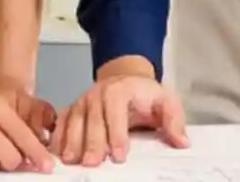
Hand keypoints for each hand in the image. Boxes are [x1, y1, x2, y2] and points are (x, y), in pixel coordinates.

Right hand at [51, 73, 188, 167]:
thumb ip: (174, 121)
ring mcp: (83, 100)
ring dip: (71, 141)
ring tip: (71, 160)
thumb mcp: (166, 102)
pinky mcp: (73, 108)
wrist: (127, 78)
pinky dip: (58, 136)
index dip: (116, 134)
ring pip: (74, 121)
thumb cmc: (145, 95)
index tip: (118, 155)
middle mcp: (98, 93)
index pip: (116, 112)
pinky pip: (62, 122)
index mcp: (120, 90)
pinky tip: (57, 152)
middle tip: (92, 162)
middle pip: (92, 119)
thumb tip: (182, 142)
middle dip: (92, 142)